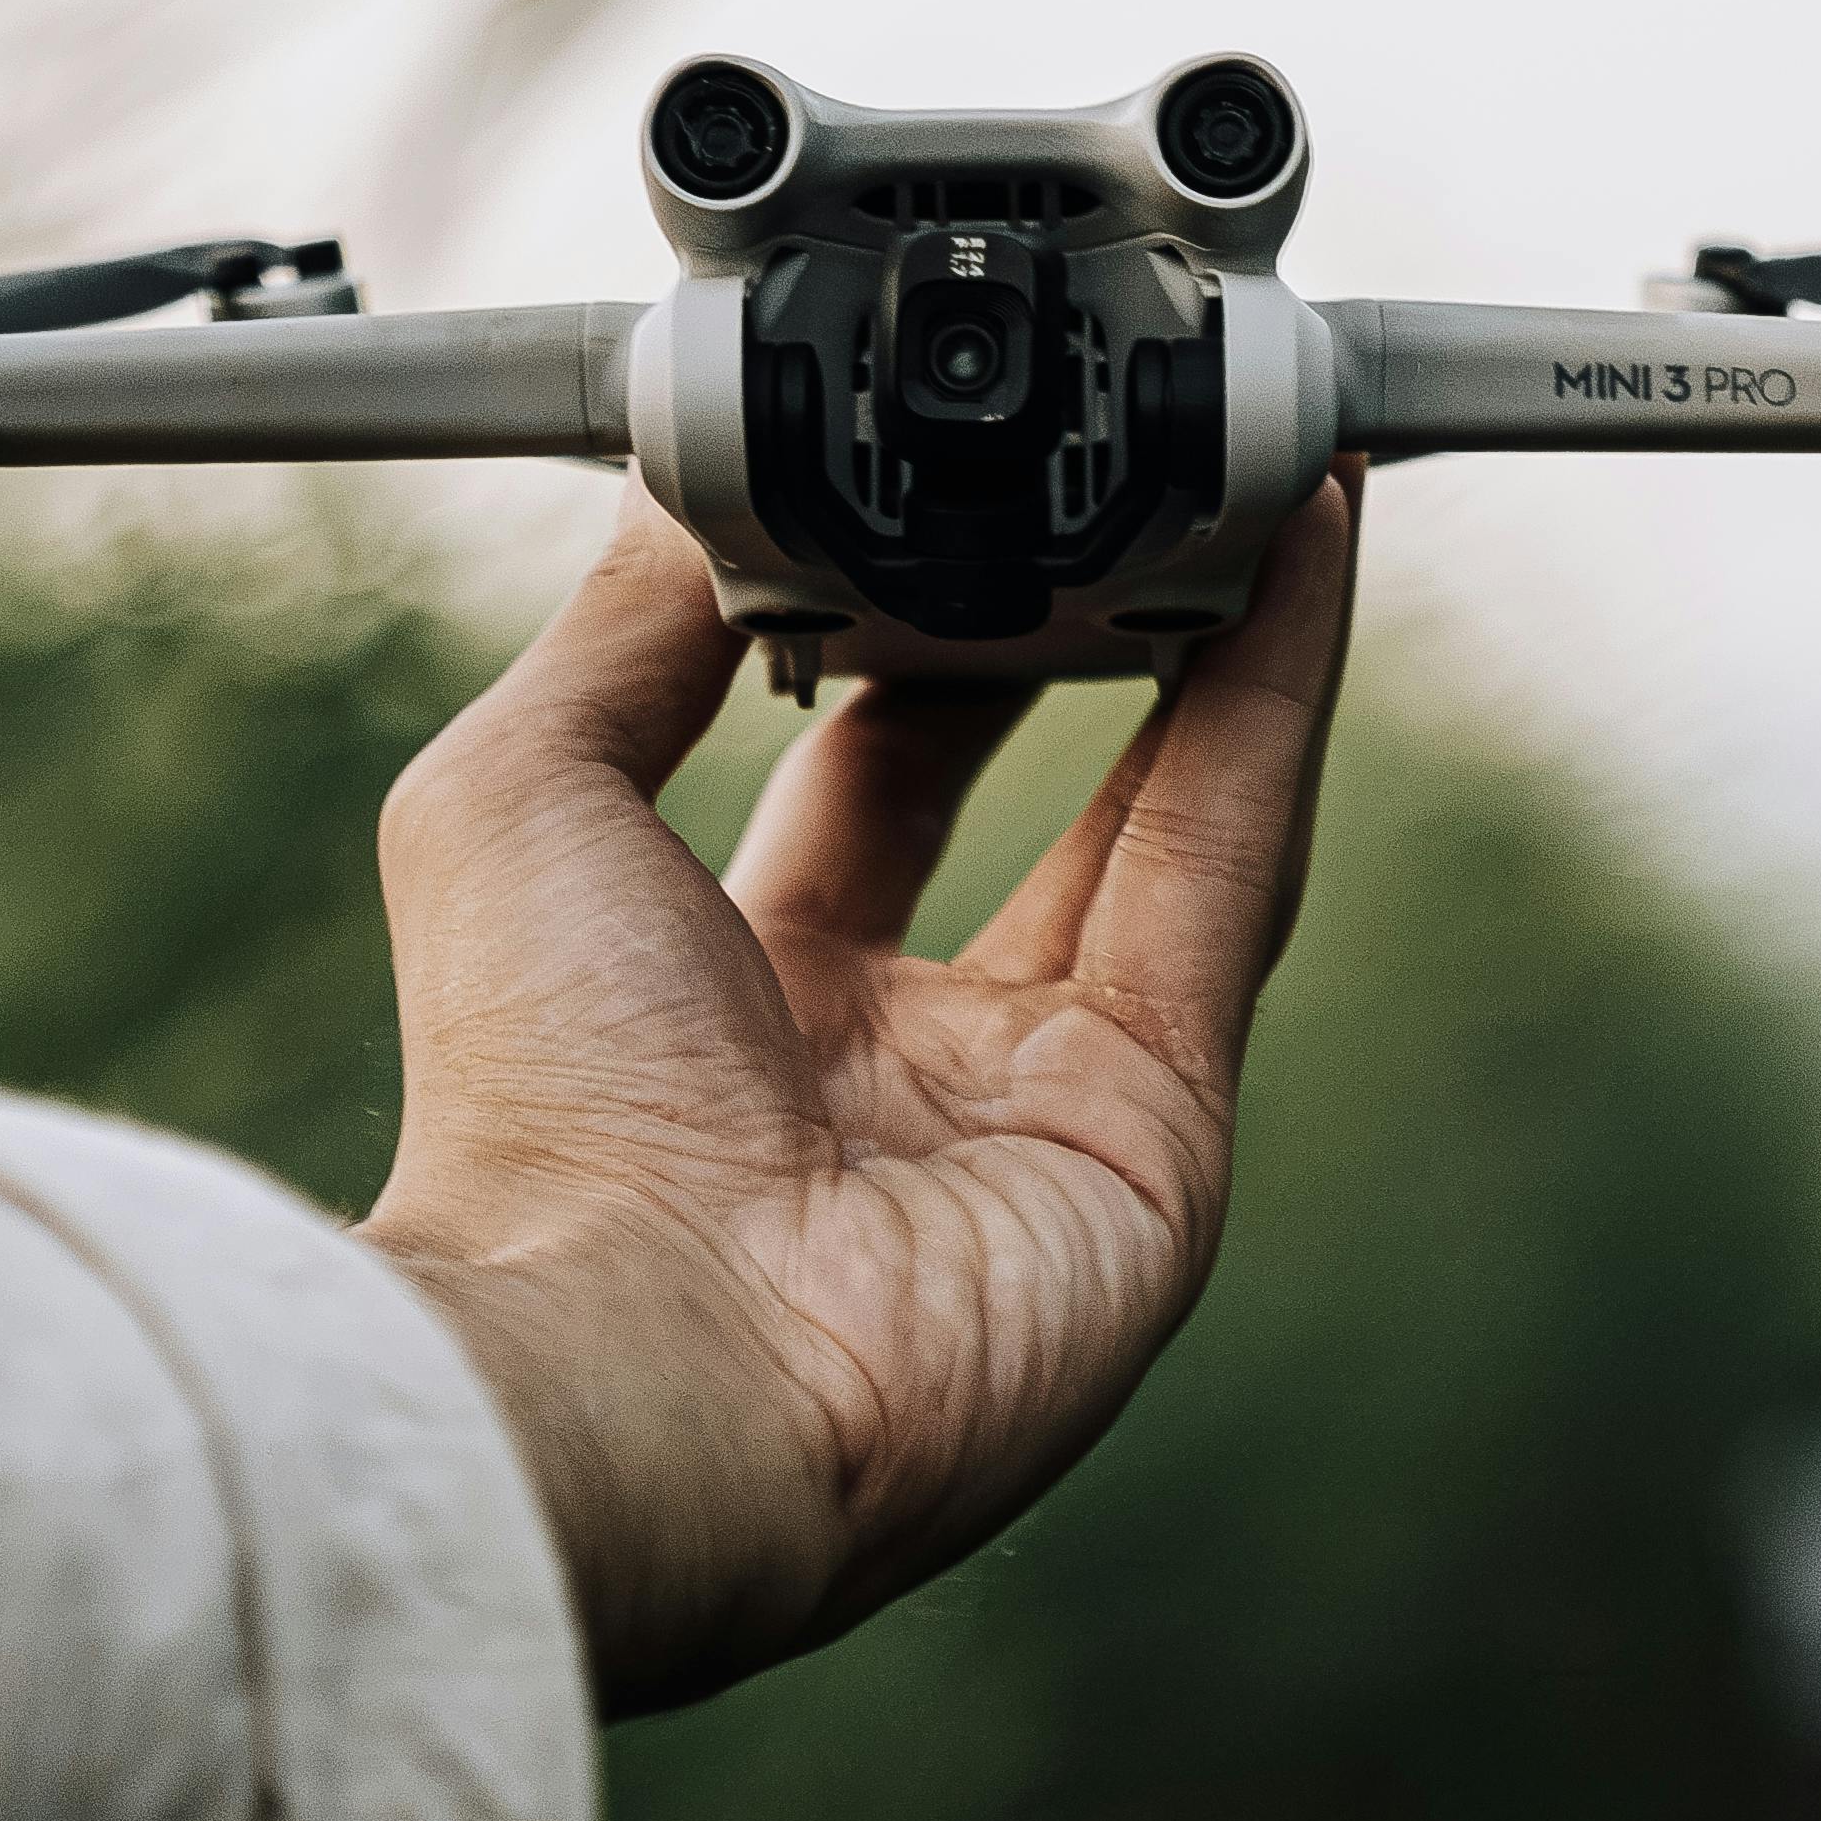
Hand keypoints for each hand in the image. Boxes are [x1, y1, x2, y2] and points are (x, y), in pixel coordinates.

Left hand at [362, 483, 1361, 1709]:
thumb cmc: (536, 1117)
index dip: (924, 637)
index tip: (962, 492)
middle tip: (1137, 473)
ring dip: (1222, 647)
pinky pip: (1234, 881)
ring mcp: (1043, 1110)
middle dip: (1092, 640)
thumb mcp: (519, 797)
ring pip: (1172, 834)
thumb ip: (625, 632)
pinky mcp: (1158, 1135)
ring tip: (1255, 466)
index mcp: (733, 1002)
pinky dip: (1278, 707)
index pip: (870, 786)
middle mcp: (900, 1064)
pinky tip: (1302, 553)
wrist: (640, 1355)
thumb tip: (706, 482)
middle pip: (1042, 809)